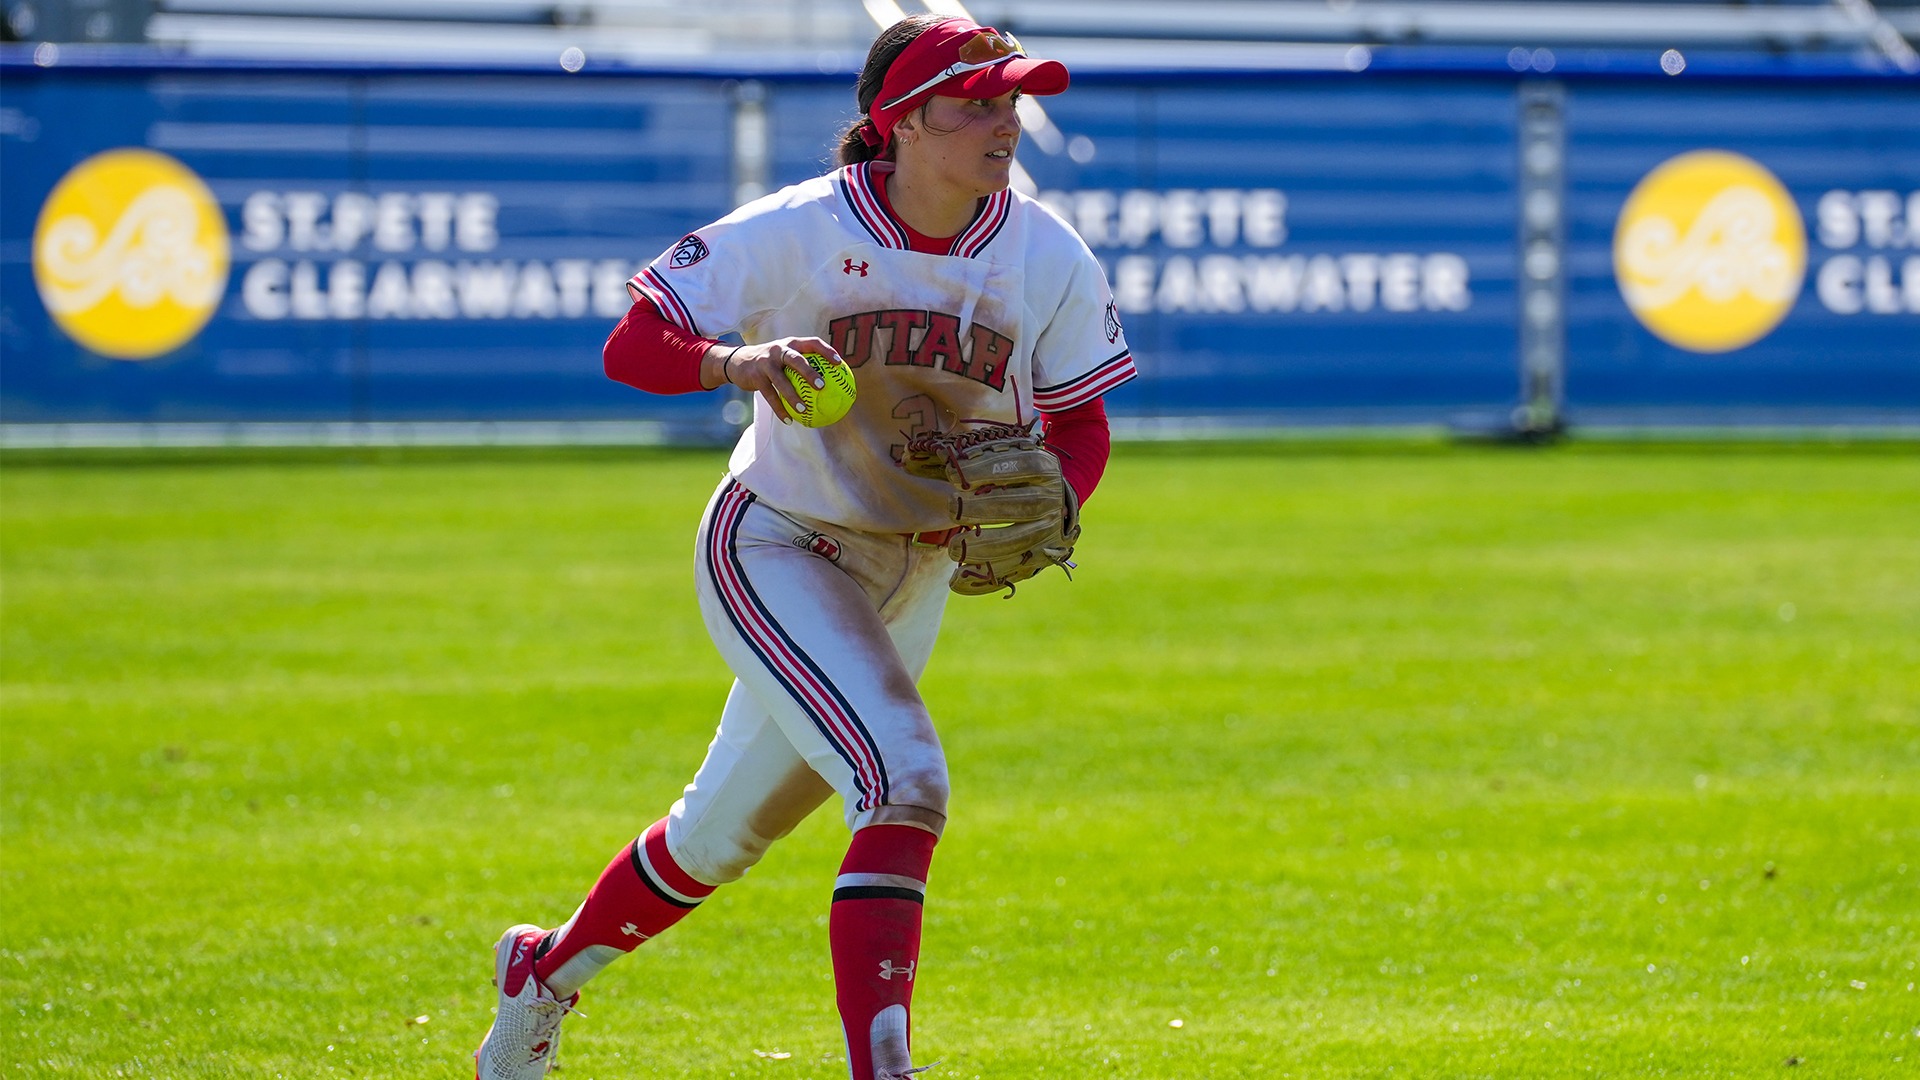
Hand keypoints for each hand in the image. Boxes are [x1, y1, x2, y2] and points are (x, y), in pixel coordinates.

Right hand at [712, 337, 844, 422]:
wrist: (737, 362)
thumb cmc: (770, 362)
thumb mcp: (785, 357)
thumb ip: (804, 364)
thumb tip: (833, 382)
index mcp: (790, 343)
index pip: (812, 343)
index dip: (826, 351)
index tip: (839, 364)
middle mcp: (779, 350)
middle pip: (796, 359)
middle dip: (809, 371)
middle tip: (822, 385)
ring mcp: (766, 363)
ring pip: (781, 380)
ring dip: (793, 396)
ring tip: (804, 409)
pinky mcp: (756, 376)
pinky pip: (769, 396)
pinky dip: (779, 409)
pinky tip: (788, 421)